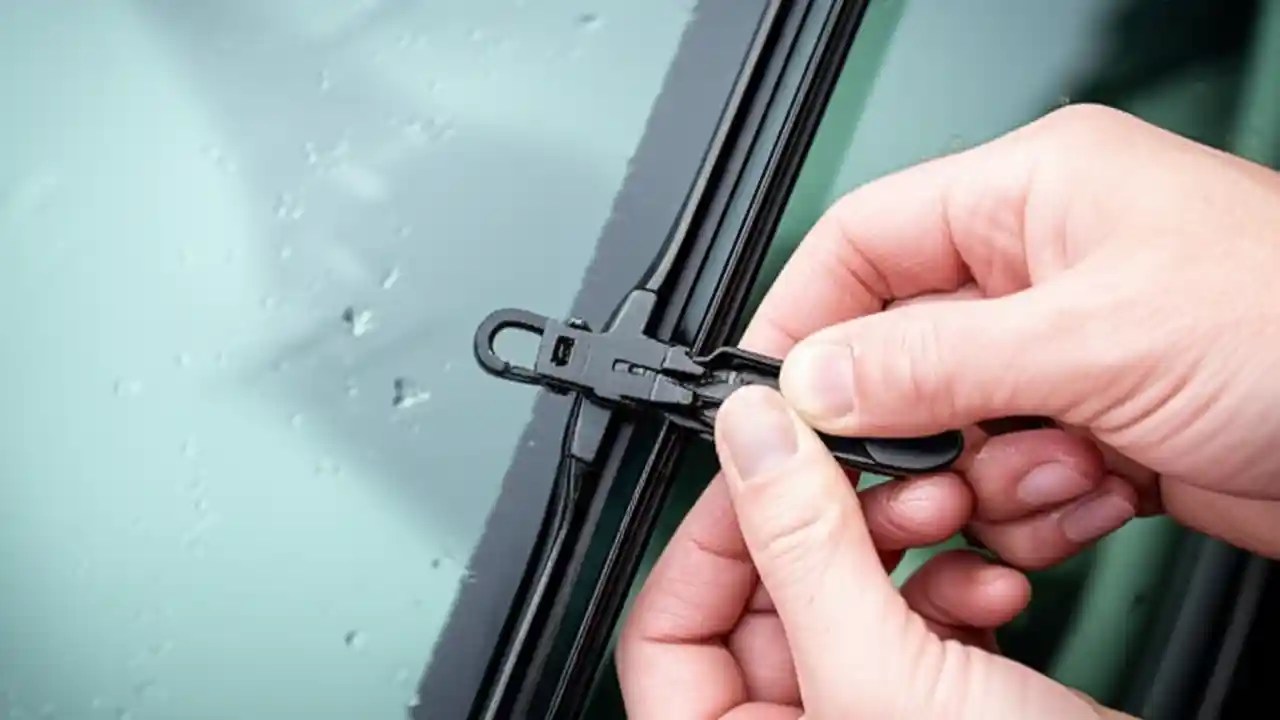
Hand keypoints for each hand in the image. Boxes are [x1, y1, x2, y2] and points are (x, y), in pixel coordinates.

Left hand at [616, 385, 1131, 717]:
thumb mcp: (880, 676)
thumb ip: (804, 551)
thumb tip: (748, 437)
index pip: (666, 629)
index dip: (707, 537)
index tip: (764, 460)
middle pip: (767, 594)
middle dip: (832, 524)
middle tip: (877, 473)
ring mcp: (868, 718)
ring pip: (849, 593)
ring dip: (905, 542)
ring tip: (951, 514)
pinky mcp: (942, 704)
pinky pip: (919, 619)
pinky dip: (956, 586)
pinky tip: (995, 581)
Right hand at [765, 103, 1279, 560]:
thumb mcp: (1093, 336)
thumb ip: (933, 359)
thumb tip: (812, 378)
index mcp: (1032, 196)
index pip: (863, 241)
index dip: (804, 316)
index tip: (770, 393)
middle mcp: (1043, 268)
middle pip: (900, 347)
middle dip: (910, 422)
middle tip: (918, 469)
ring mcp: (1069, 352)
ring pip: (950, 427)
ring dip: (989, 476)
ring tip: (1058, 478)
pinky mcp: (1096, 427)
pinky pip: (1009, 478)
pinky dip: (1036, 509)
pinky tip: (1097, 501)